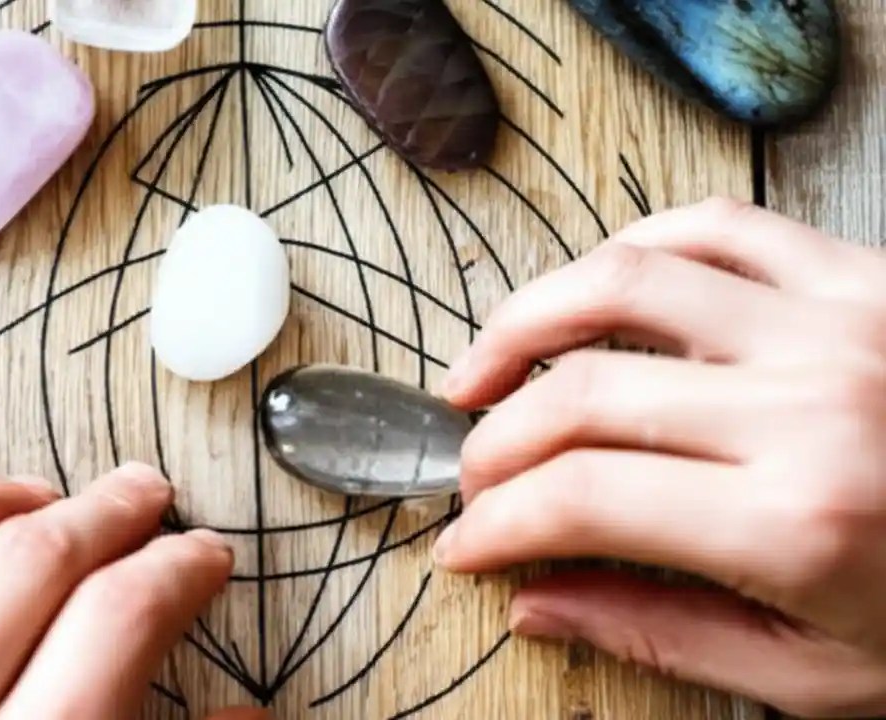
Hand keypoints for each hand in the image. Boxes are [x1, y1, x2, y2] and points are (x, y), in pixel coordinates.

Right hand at [431, 198, 885, 717]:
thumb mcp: (818, 673)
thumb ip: (661, 635)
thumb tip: (536, 604)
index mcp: (797, 521)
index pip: (578, 502)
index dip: (493, 524)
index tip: (463, 544)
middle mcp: (806, 405)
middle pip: (579, 396)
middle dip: (492, 443)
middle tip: (470, 475)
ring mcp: (834, 323)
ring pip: (623, 283)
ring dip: (524, 322)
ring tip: (484, 368)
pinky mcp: (859, 275)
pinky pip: (712, 226)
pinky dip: (630, 252)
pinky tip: (592, 296)